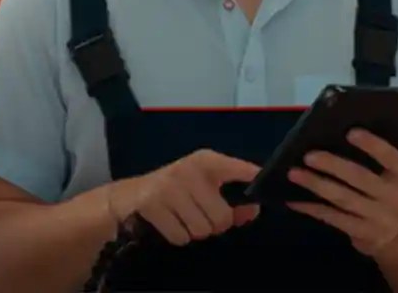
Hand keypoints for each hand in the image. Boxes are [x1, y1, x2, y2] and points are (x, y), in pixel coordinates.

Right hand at [110, 149, 260, 245]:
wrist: (128, 197)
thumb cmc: (174, 191)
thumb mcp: (203, 186)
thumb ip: (232, 199)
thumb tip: (251, 211)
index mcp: (207, 161)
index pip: (243, 171)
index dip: (258, 184)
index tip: (270, 197)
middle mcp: (190, 170)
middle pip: (222, 217)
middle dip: (213, 224)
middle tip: (198, 215)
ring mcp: (170, 186)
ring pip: (202, 230)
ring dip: (194, 231)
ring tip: (181, 217)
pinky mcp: (153, 204)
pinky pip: (181, 237)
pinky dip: (177, 236)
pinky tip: (168, 222)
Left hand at [287, 123, 397, 255]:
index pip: (393, 160)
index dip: (373, 146)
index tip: (351, 132)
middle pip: (361, 179)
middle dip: (333, 165)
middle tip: (308, 153)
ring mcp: (378, 219)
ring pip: (343, 199)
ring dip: (317, 185)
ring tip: (294, 171)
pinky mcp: (361, 234)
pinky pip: (332, 219)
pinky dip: (311, 209)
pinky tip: (293, 198)